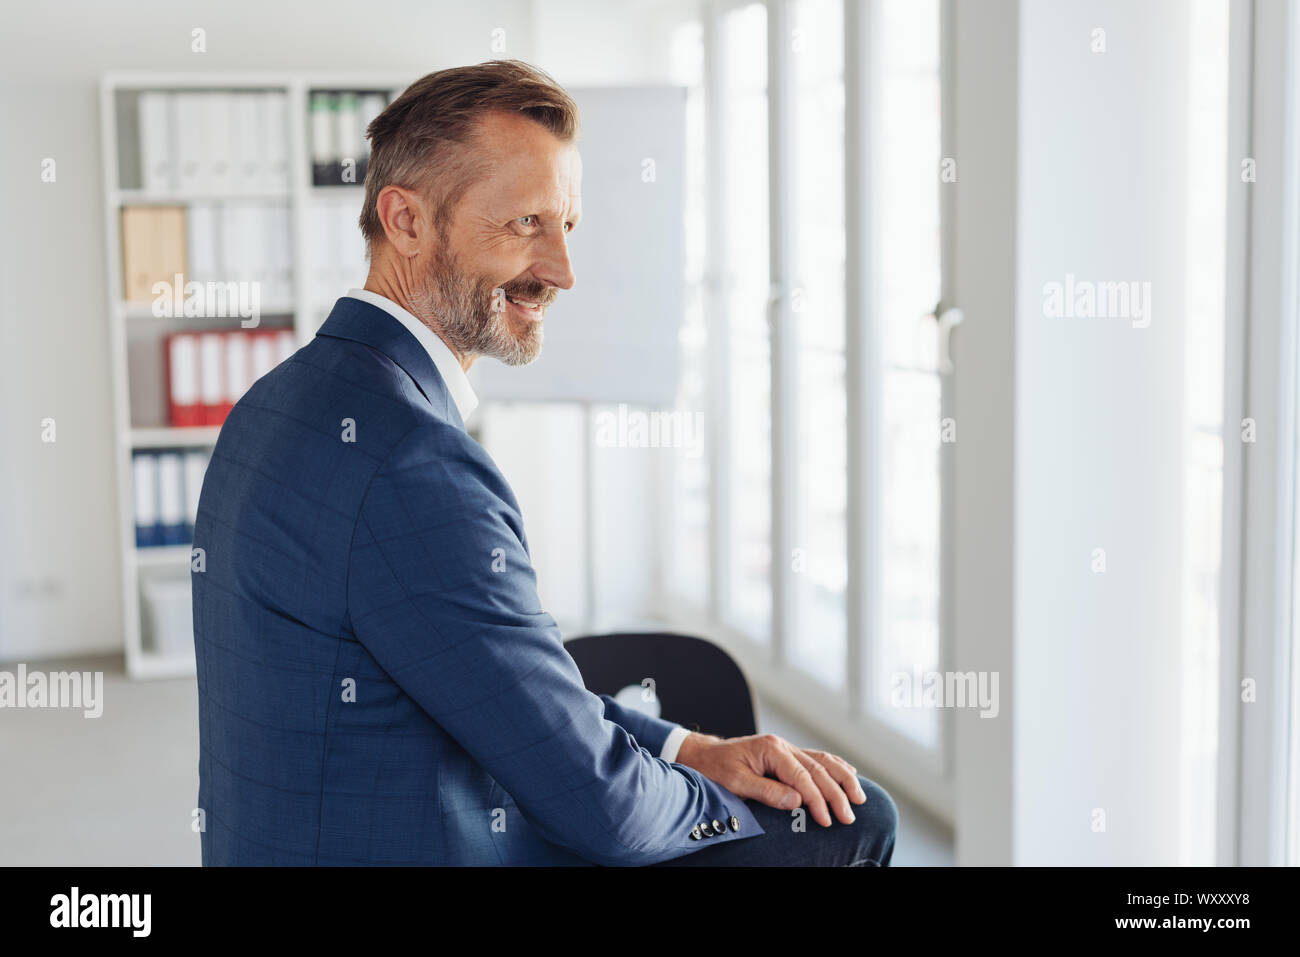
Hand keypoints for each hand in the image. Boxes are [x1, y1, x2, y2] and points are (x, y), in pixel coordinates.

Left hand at [674, 732, 866, 826]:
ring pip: (823, 761)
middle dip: (836, 795)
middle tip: (848, 818)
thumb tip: (797, 802)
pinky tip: (850, 774)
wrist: (704, 755)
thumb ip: (766, 791)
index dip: (817, 799)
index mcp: (771, 749)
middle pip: (818, 769)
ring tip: (859, 798)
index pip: (802, 776)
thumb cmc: (716, 769)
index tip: (826, 820)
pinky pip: (817, 759)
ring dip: (843, 779)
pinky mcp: (787, 755)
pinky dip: (835, 767)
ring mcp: (786, 748)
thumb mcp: (735, 782)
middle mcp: (782, 746)